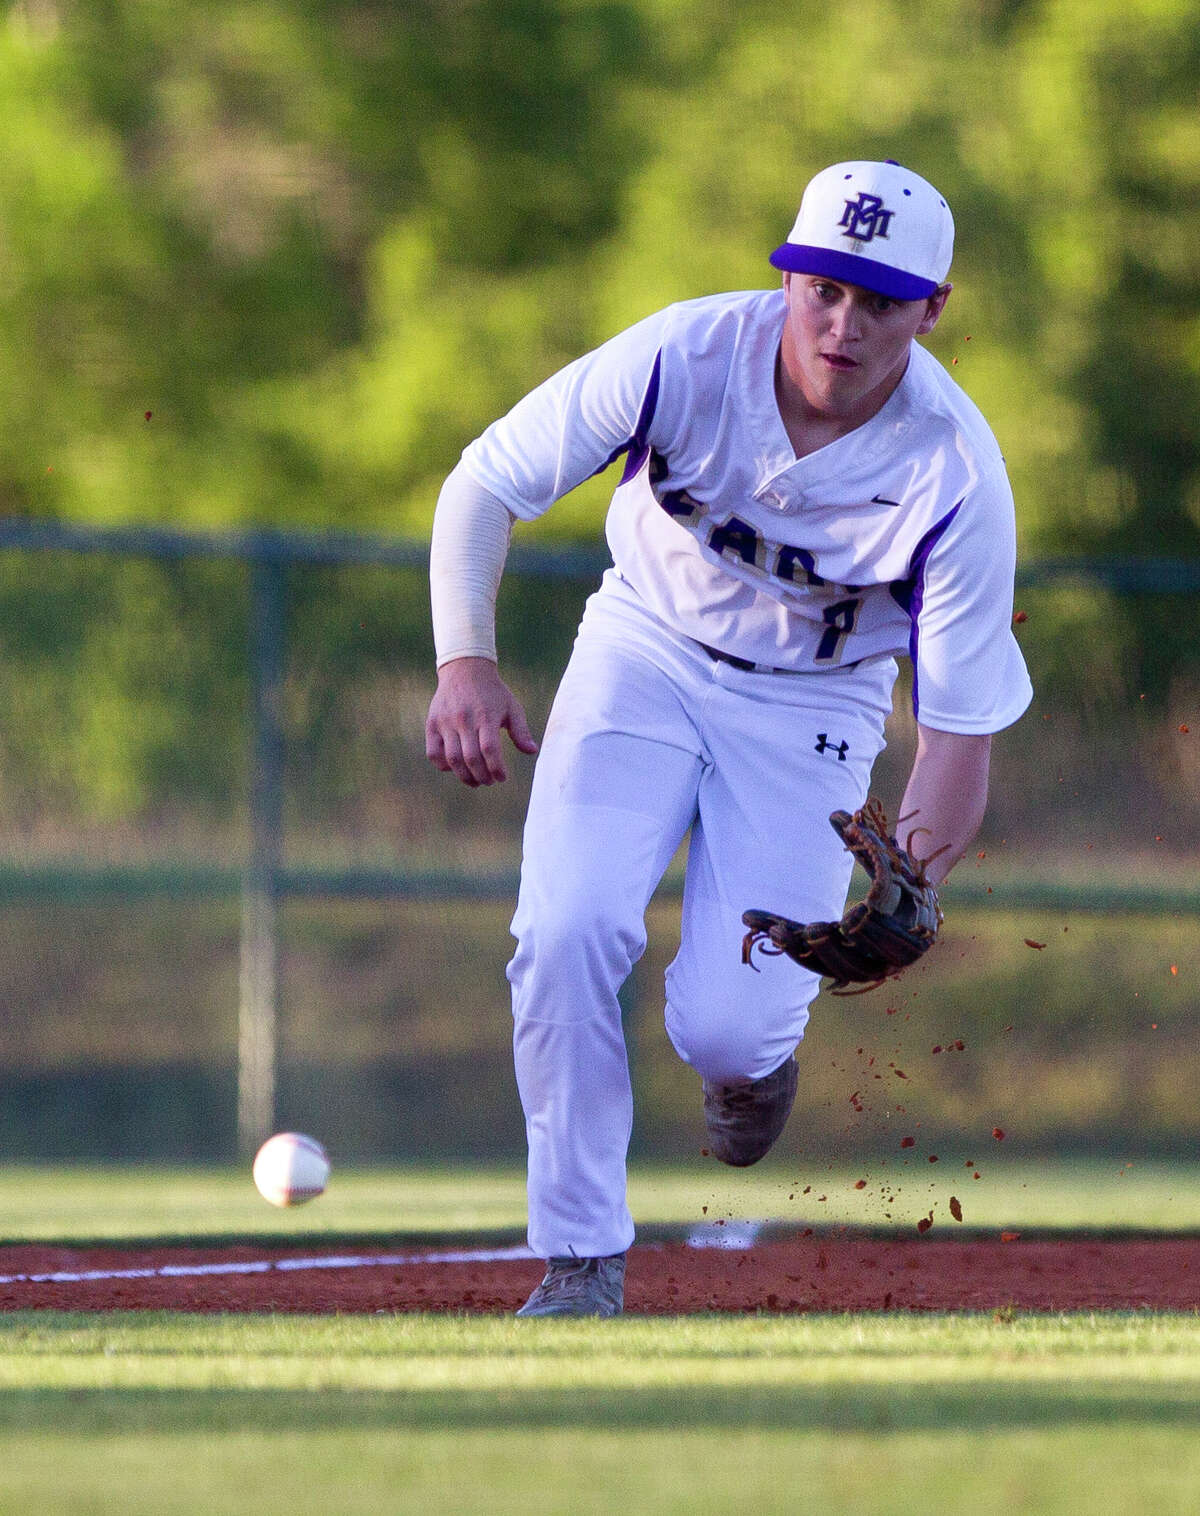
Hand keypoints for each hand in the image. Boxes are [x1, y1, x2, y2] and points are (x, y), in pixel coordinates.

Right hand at [424, 656, 538, 786]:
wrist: (465, 669)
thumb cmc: (493, 692)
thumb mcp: (512, 707)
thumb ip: (521, 731)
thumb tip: (532, 751)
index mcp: (486, 716)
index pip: (490, 750)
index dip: (496, 769)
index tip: (502, 778)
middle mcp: (464, 719)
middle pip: (471, 758)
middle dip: (482, 776)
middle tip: (489, 781)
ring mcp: (446, 722)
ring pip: (452, 759)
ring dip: (464, 776)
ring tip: (475, 781)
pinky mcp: (432, 724)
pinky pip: (433, 753)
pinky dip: (443, 766)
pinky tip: (455, 767)